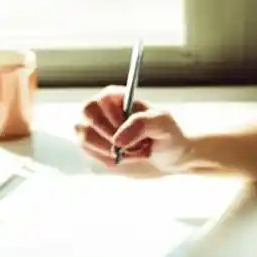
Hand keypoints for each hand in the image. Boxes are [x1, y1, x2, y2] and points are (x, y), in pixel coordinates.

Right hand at [75, 86, 191, 174]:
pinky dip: (109, 159)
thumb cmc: (169, 134)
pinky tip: (127, 158)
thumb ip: (142, 124)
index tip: (128, 132)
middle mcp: (101, 110)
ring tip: (133, 152)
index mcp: (116, 97)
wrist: (171, 155)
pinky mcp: (94, 147)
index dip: (111, 119)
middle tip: (131, 146)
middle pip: (86, 119)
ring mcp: (95, 129)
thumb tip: (118, 140)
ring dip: (110, 150)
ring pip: (85, 139)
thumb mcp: (163, 125)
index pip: (99, 101)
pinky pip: (92, 154)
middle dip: (109, 138)